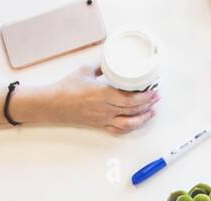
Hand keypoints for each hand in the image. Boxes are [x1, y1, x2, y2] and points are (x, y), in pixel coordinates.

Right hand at [15, 64, 157, 133]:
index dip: (145, 96)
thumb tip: (112, 59)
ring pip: (129, 123)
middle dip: (148, 105)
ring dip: (143, 119)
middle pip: (133, 110)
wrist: (54, 104)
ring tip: (151, 112)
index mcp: (103, 94)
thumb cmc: (67, 88)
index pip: (130, 99)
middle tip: (156, 98)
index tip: (153, 90)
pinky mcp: (99, 125)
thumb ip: (102, 65)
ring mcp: (103, 119)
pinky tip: (136, 122)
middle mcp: (105, 109)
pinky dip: (130, 128)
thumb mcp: (85, 70)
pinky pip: (118, 130)